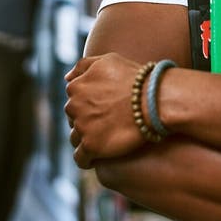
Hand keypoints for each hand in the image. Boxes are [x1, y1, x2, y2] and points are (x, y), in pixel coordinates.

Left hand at [64, 52, 146, 168]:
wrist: (153, 98)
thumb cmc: (134, 78)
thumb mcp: (107, 60)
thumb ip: (83, 66)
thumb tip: (67, 78)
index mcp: (76, 86)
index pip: (74, 99)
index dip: (89, 103)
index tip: (104, 107)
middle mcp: (74, 106)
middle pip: (74, 118)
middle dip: (87, 120)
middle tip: (108, 122)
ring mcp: (81, 127)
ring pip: (76, 138)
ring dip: (87, 138)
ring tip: (106, 138)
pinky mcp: (91, 146)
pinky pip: (80, 158)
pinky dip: (87, 159)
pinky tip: (98, 157)